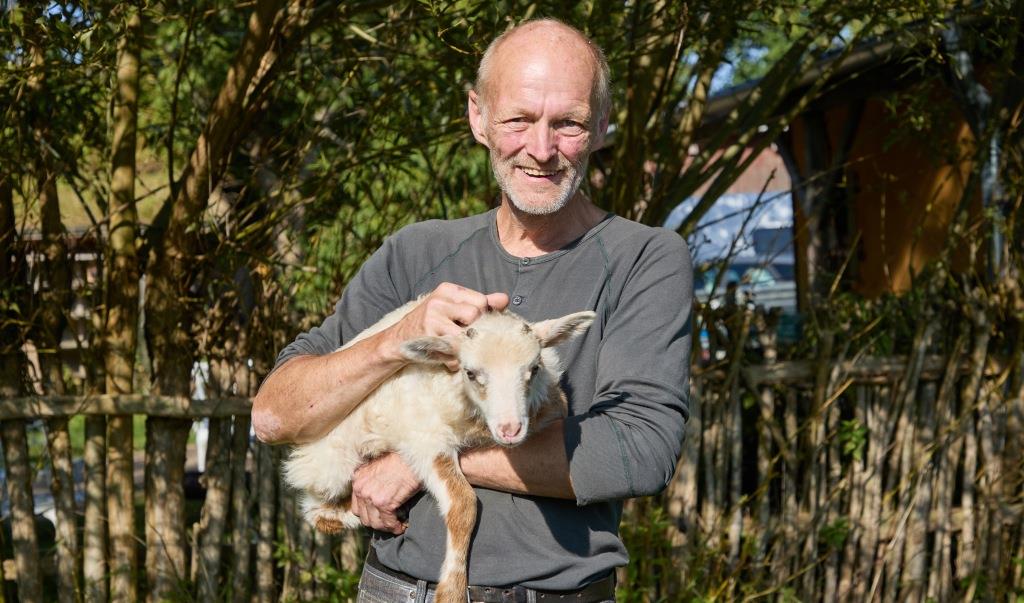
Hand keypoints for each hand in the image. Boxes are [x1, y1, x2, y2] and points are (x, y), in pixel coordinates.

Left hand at [350, 452, 421, 533]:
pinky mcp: (385, 503)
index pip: (357, 507)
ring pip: (375, 524)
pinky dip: (396, 527)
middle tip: (390, 522)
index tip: (380, 516)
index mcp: (358, 479)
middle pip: (364, 518)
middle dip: (378, 522)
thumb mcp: (378, 468)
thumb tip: (376, 499)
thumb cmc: (401, 459)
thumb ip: (372, 482)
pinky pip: (389, 523)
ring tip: (396, 525)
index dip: (369, 514)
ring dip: (387, 527)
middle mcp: (361, 488)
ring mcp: (371, 497)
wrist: (414, 455)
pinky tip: (402, 526)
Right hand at [386, 283, 508, 369]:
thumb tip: (505, 299)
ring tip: (455, 349)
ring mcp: (432, 319)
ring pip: (465, 334)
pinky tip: (447, 358)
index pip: (481, 301)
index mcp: (447, 290)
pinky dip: (454, 360)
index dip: (482, 316)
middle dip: (473, 330)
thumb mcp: (453, 308)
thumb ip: (479, 303)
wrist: (398, 341)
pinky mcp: (428, 337)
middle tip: (462, 337)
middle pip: (475, 315)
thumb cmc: (431, 323)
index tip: (472, 325)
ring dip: (464, 347)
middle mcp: (439, 301)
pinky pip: (453, 352)